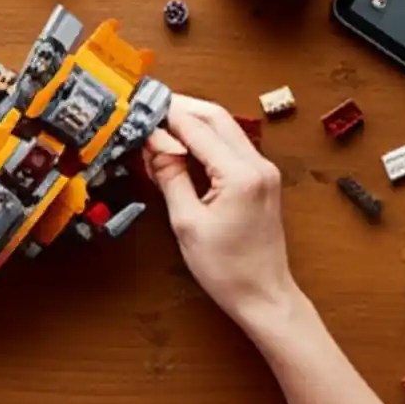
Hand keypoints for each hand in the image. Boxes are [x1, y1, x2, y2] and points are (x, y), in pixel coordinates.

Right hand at [143, 95, 300, 330]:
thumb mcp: (187, 222)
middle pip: (216, 117)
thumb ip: (170, 177)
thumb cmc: (227, 269)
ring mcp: (264, 170)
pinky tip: (182, 147)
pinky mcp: (261, 179)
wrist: (264, 295)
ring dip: (193, 122)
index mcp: (240, 175)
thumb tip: (154, 145)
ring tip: (160, 126)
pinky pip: (231, 146)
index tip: (140, 111)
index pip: (197, 129)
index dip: (166, 117)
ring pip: (225, 127)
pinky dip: (205, 140)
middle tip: (148, 108)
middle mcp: (258, 165)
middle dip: (181, 108)